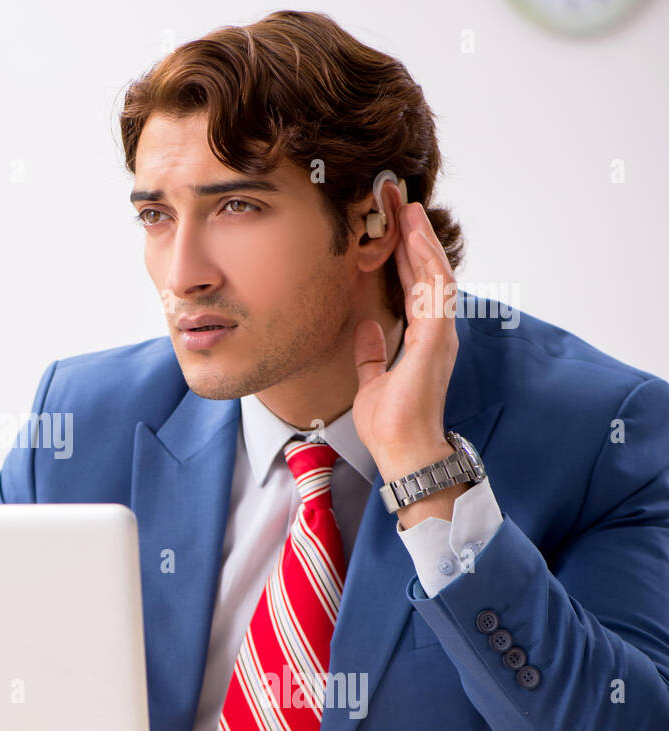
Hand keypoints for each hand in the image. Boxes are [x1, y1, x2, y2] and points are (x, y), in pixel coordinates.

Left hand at [353, 188, 459, 484]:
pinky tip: (413, 238)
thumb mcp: (372, 381)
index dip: (405, 256)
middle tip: (399, 202)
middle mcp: (436, 332)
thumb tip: (367, 328)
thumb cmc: (391, 424)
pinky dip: (426, 261)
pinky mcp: (436, 339)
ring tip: (408, 208)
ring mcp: (439, 334)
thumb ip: (372, 355)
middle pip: (427, 273)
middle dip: (414, 237)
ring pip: (435, 274)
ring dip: (421, 239)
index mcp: (423, 339)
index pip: (415, 287)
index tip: (392, 228)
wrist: (402, 452)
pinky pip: (435, 290)